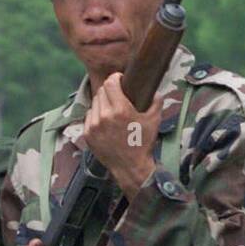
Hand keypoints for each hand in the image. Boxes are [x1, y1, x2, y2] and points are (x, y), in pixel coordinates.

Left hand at [83, 72, 161, 200]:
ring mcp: (94, 125)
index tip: (120, 79)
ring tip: (111, 109)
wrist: (130, 167)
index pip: (110, 82)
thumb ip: (156, 102)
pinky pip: (89, 116)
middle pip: (102, 91)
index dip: (115, 78)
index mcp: (121, 110)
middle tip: (118, 95)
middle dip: (110, 90)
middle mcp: (105, 116)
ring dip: (103, 103)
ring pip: (94, 103)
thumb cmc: (143, 144)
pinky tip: (105, 121)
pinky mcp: (87, 134)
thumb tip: (156, 91)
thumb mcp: (154, 121)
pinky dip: (96, 115)